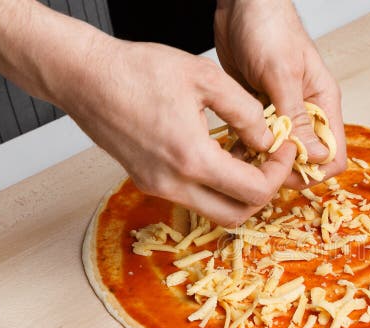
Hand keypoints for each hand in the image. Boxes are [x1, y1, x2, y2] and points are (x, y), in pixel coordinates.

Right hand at [57, 37, 295, 226]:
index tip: (285, 150)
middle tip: (271, 161)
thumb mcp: (206, 78)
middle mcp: (172, 183)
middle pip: (236, 215)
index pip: (254, 191)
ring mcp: (156, 187)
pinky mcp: (147, 182)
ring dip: (237, 192)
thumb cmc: (138, 70)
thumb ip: (246, 112)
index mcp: (191, 159)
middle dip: (263, 193)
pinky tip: (219, 153)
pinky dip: (214, 185)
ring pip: (213, 211)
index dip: (279, 173)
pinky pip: (192, 197)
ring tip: (246, 154)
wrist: (84, 76)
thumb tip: (268, 139)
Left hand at [214, 0, 346, 188]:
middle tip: (256, 165)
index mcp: (322, 104)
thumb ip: (297, 116)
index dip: (312, 170)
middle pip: (304, 160)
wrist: (241, 4)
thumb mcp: (282, 74)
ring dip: (259, 161)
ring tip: (237, 157)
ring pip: (277, 154)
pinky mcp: (257, 110)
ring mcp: (281, 113)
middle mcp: (304, 113)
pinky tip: (227, 145)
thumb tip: (317, 157)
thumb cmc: (269, 28)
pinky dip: (243, 147)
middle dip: (282, 169)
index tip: (284, 169)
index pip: (333, 155)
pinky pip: (255, 140)